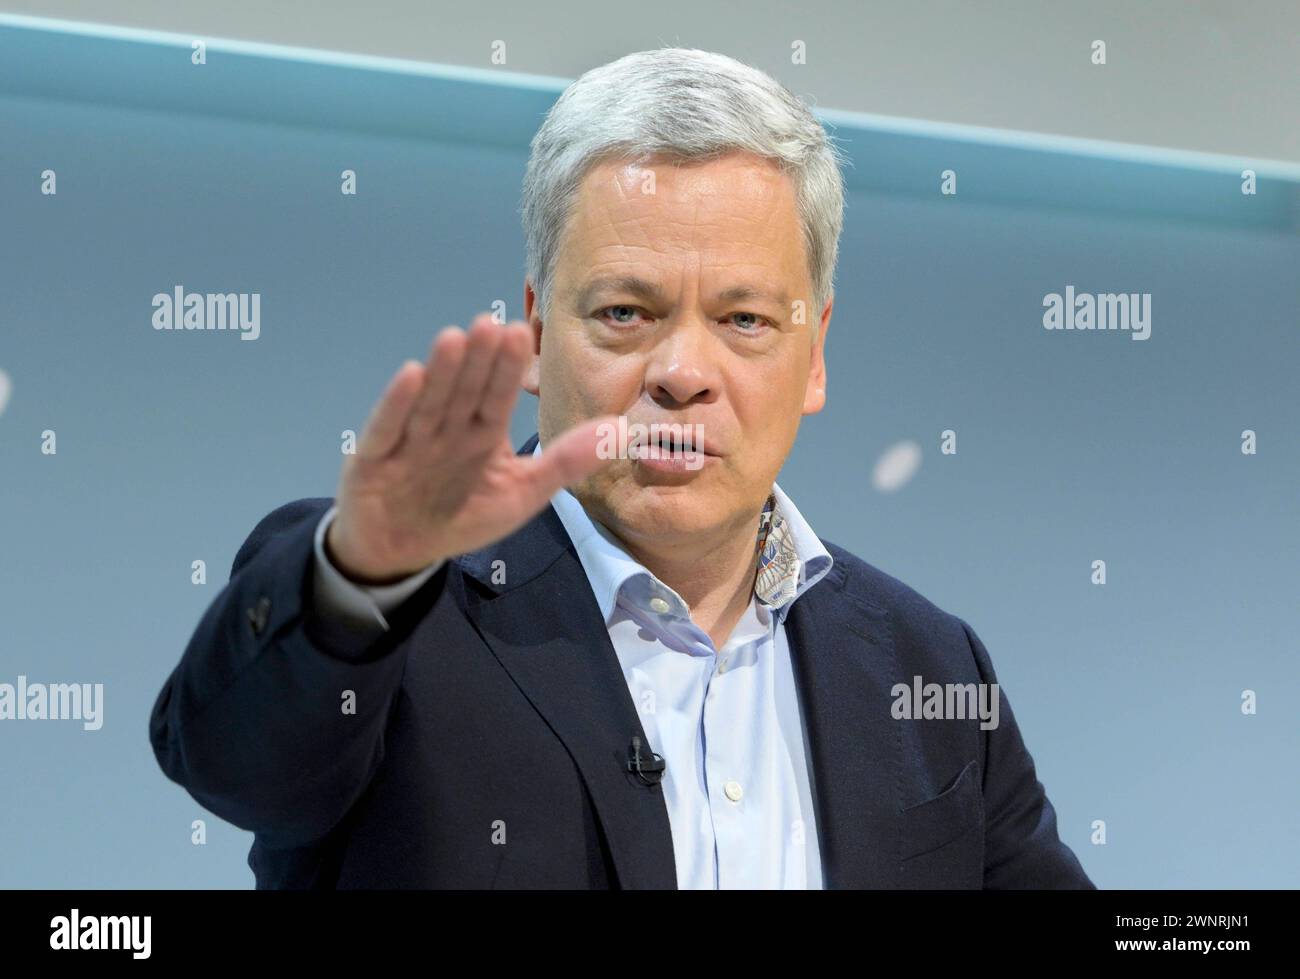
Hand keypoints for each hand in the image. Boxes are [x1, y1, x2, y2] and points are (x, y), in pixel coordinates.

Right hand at [326, 313, 617, 583]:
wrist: (399, 550)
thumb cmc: (461, 515)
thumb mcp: (522, 494)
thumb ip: (567, 462)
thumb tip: (620, 431)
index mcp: (483, 433)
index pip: (498, 397)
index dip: (508, 369)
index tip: (521, 333)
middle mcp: (448, 429)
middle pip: (465, 391)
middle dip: (478, 361)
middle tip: (491, 324)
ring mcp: (411, 441)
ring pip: (430, 403)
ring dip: (442, 373)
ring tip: (455, 338)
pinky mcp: (375, 458)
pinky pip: (388, 429)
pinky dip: (398, 405)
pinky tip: (410, 375)